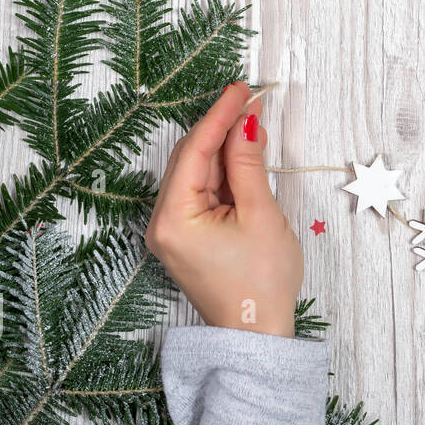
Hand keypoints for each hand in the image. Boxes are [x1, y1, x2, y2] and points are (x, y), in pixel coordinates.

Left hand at [145, 82, 302, 337]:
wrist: (258, 334)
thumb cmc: (261, 281)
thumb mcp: (261, 214)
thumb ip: (249, 164)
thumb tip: (246, 123)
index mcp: (174, 218)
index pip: (195, 151)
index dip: (219, 116)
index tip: (241, 90)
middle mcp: (162, 223)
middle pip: (190, 160)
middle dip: (221, 129)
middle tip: (252, 102)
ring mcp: (172, 231)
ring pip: (197, 174)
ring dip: (224, 149)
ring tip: (254, 126)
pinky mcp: (186, 237)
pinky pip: (201, 193)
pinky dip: (223, 173)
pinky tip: (244, 156)